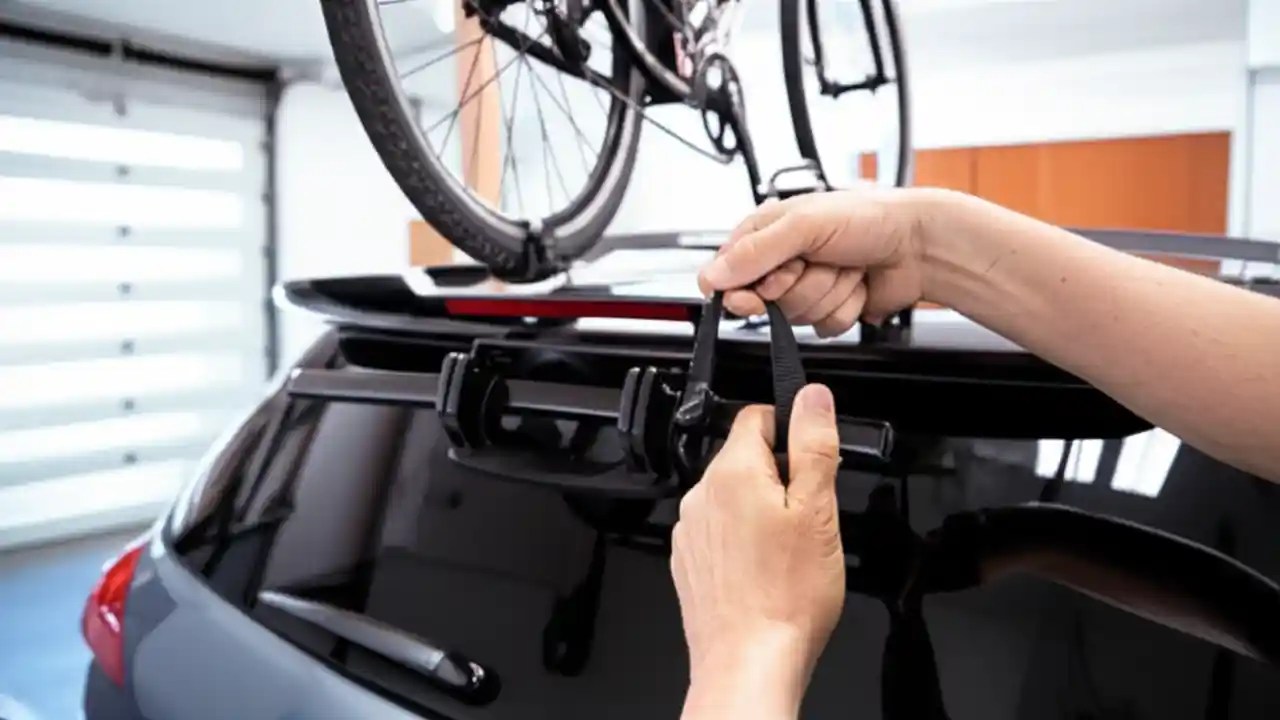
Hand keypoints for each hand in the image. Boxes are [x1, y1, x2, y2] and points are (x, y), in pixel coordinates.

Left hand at [671, 384, 844, 718]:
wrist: (749, 661)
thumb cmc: (786, 597)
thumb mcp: (819, 510)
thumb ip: (814, 444)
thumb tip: (812, 395)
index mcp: (734, 472)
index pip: (757, 415)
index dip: (790, 428)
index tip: (810, 457)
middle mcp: (702, 494)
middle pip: (744, 457)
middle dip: (779, 475)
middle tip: (809, 516)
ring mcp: (690, 529)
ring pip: (731, 496)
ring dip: (758, 509)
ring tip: (787, 550)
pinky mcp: (689, 560)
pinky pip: (717, 531)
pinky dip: (740, 541)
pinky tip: (764, 570)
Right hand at [697, 186, 934, 336]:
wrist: (917, 243)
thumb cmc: (868, 217)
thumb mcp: (804, 225)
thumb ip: (755, 253)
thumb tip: (712, 276)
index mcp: (766, 234)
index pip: (728, 277)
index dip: (744, 290)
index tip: (765, 288)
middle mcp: (782, 262)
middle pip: (765, 303)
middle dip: (799, 286)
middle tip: (818, 262)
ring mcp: (806, 288)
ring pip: (797, 317)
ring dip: (828, 293)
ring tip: (845, 267)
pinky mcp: (829, 310)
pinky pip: (823, 328)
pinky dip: (845, 308)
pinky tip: (856, 285)